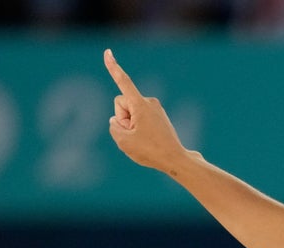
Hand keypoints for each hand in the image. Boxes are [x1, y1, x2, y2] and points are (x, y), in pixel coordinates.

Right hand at [104, 48, 192, 172]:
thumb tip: (117, 121)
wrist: (175, 160)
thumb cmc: (150, 151)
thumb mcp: (123, 141)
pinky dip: (138, 129)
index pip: (123, 82)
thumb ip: (113, 126)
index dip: (113, 67)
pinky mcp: (158, 116)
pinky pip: (139, 119)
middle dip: (122, 119)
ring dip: (131, 126)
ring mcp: (155, 109)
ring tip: (144, 139)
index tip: (107, 52)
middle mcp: (149, 102)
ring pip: (130, 114)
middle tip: (135, 135)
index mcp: (141, 104)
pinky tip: (148, 140)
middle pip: (121, 105)